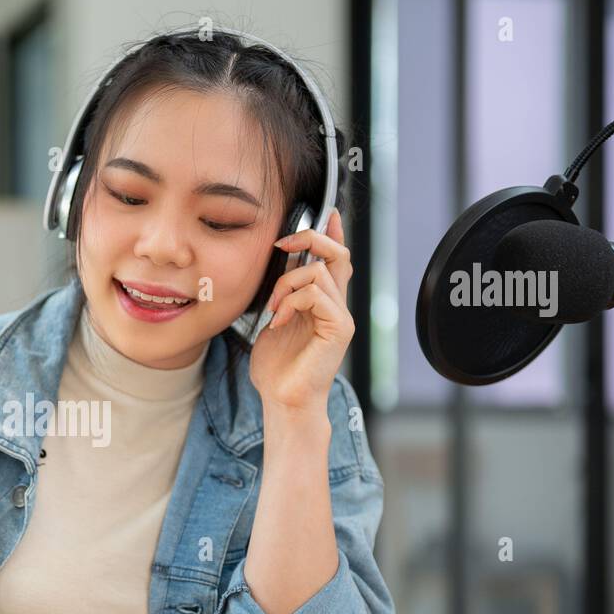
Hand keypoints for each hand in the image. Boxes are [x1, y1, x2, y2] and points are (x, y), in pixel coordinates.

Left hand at [249, 207, 355, 415]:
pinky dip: (291, 302)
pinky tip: (279, 322)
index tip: (325, 213)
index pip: (334, 260)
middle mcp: (336, 306)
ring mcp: (340, 316)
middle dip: (309, 240)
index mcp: (323, 304)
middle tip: (282, 246)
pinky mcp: (339, 327)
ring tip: (273, 309)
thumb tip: (280, 267)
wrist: (283, 400)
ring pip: (317, 272)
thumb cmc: (276, 368)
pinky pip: (315, 294)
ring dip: (286, 285)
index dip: (332, 233)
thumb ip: (283, 295)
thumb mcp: (274, 321)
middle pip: (337, 254)